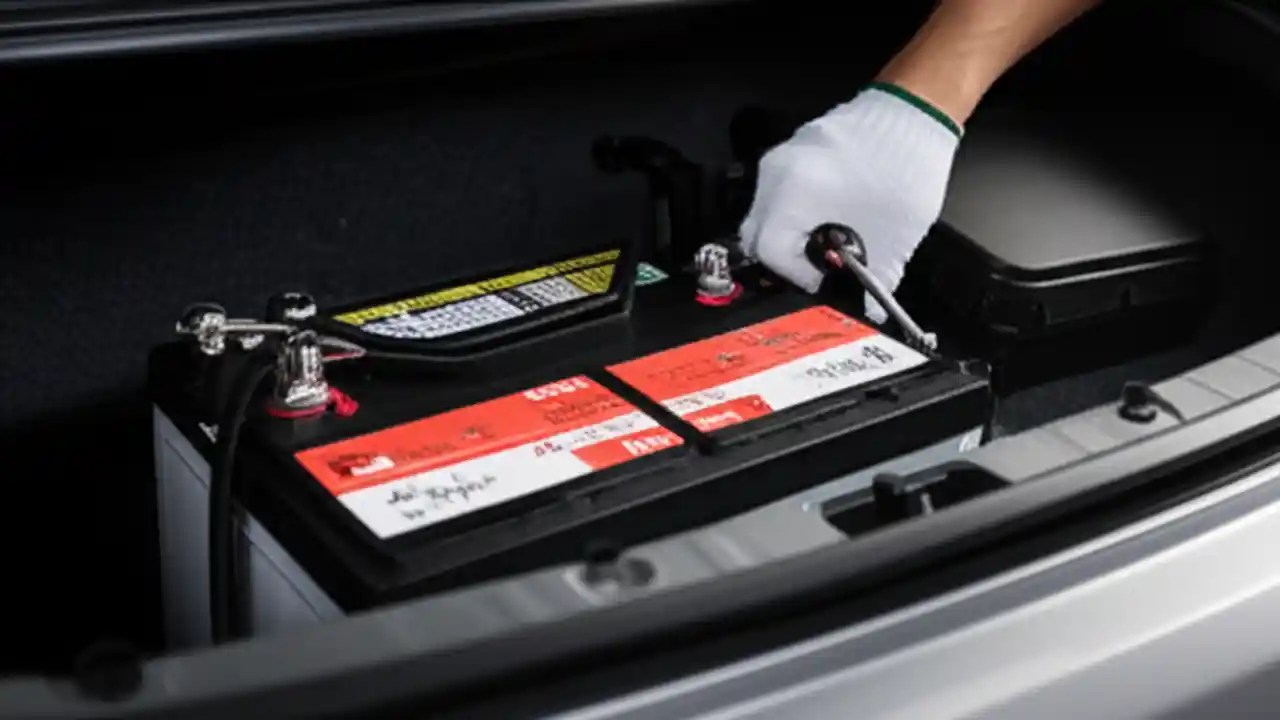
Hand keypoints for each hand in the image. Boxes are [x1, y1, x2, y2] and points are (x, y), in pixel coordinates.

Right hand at [738, 85, 960, 322]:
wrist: (918, 109)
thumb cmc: (905, 162)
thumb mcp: (895, 237)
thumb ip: (874, 281)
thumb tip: (865, 307)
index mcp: (794, 193)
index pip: (770, 253)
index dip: (797, 277)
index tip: (822, 280)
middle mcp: (779, 173)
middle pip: (756, 235)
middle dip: (784, 260)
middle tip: (817, 268)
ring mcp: (784, 158)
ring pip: (764, 213)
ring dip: (789, 236)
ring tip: (828, 242)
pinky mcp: (795, 150)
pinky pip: (779, 191)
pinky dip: (796, 212)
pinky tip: (830, 216)